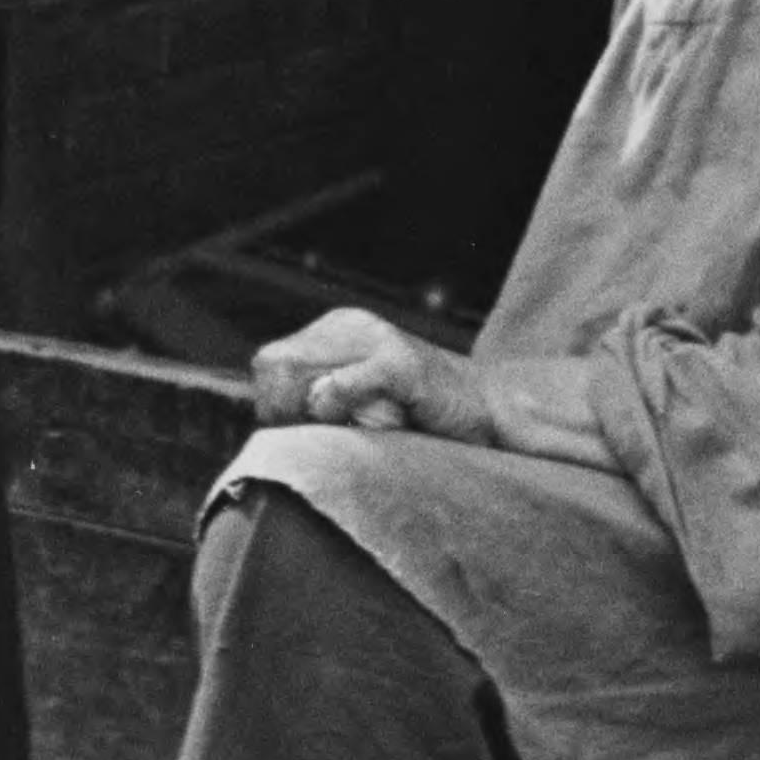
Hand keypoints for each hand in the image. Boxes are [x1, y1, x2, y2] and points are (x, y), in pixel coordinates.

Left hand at [249, 305, 472, 438]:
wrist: (491, 410)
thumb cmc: (423, 418)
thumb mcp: (362, 406)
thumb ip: (318, 405)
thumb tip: (270, 417)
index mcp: (336, 331)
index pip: (269, 363)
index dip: (274, 405)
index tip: (304, 432)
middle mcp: (351, 325)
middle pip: (273, 364)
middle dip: (283, 410)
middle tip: (322, 434)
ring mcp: (376, 338)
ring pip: (295, 369)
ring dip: (310, 413)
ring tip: (347, 429)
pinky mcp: (400, 361)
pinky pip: (342, 382)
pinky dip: (336, 404)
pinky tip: (358, 422)